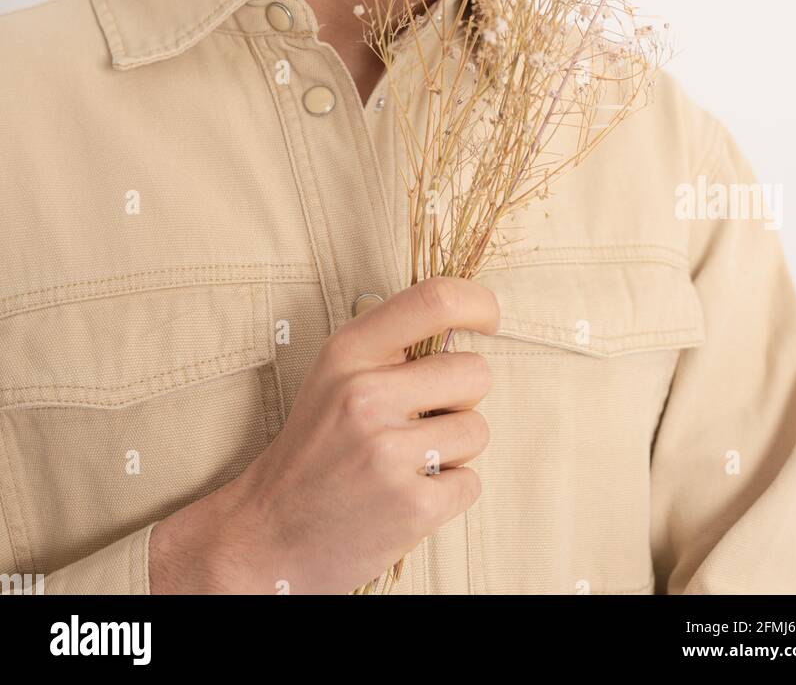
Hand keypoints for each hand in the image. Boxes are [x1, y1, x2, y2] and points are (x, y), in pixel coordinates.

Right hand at [148, 275, 499, 593]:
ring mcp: (389, 452)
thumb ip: (389, 345)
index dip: (477, 303)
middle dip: (461, 398)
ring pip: (477, 430)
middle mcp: (367, 395)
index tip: (488, 320)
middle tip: (422, 419)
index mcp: (348, 353)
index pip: (435, 300)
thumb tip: (463, 319)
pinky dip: (447, 492)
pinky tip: (406, 494)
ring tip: (407, 461)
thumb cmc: (313, 448)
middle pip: (474, 372)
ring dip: (453, 449)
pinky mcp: (411, 505)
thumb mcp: (333, 376)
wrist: (268, 533)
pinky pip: (470, 482)